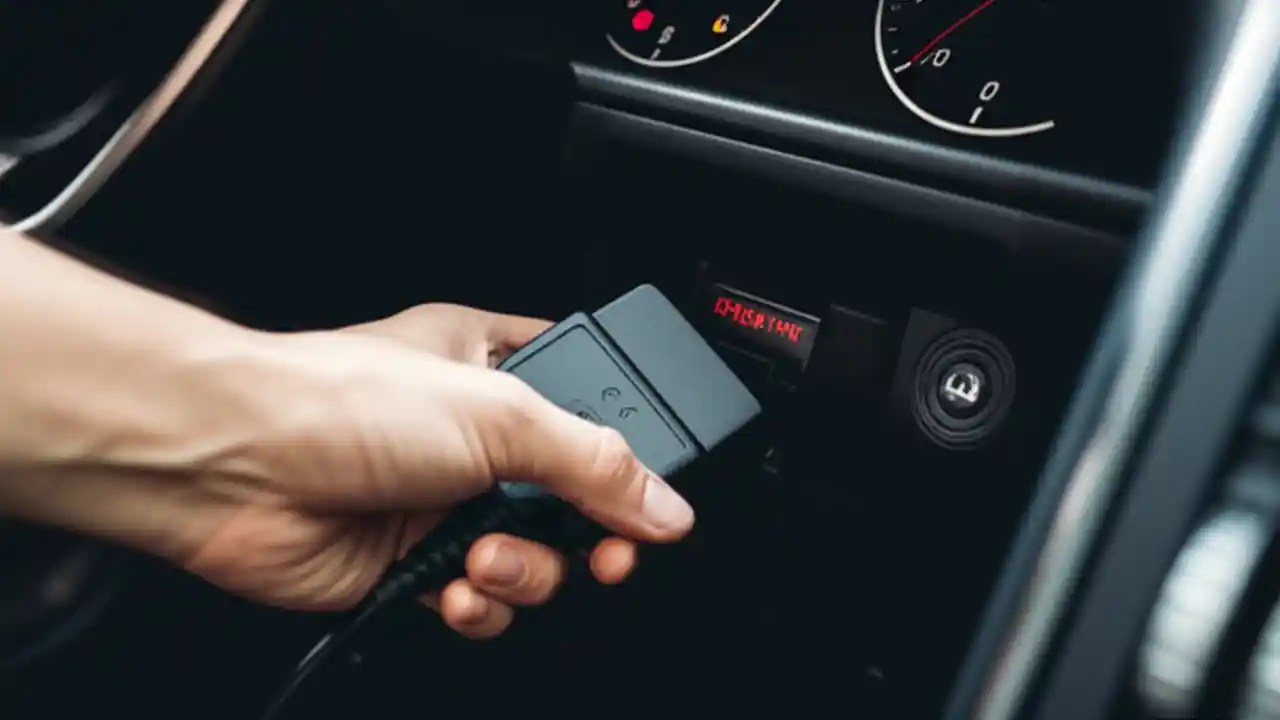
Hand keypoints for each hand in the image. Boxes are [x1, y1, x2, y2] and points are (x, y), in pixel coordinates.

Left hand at [175, 304, 695, 637]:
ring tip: (483, 551)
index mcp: (497, 364)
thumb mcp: (500, 412)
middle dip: (590, 534)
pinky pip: (481, 602)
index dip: (628, 454)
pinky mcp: (412, 566)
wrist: (233, 467)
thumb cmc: (339, 399)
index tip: (650, 493)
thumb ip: (596, 462)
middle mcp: (475, 435)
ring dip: (525, 571)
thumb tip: (666, 503)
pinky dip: (477, 605)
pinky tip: (453, 585)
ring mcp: (445, 502)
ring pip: (536, 560)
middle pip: (575, 499)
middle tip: (604, 550)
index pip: (593, 408)